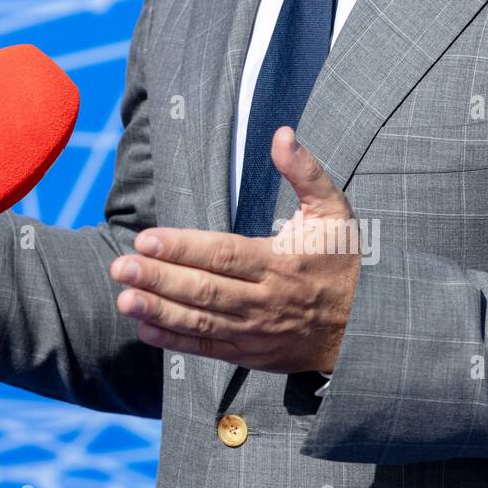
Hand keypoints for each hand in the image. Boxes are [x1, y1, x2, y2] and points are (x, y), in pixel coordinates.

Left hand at [109, 127, 361, 373]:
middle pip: (205, 289)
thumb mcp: (334, 211)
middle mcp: (264, 299)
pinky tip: (144, 327)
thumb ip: (305, 172)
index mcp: (280, 262)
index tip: (147, 239)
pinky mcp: (249, 353)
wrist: (367, 328)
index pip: (224, 254)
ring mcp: (255, 330)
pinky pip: (207, 347)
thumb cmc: (343, 262)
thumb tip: (282, 134)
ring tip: (123, 299)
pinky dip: (175, 340)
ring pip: (201, 321)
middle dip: (159, 279)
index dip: (183, 248)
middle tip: (120, 267)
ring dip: (159, 311)